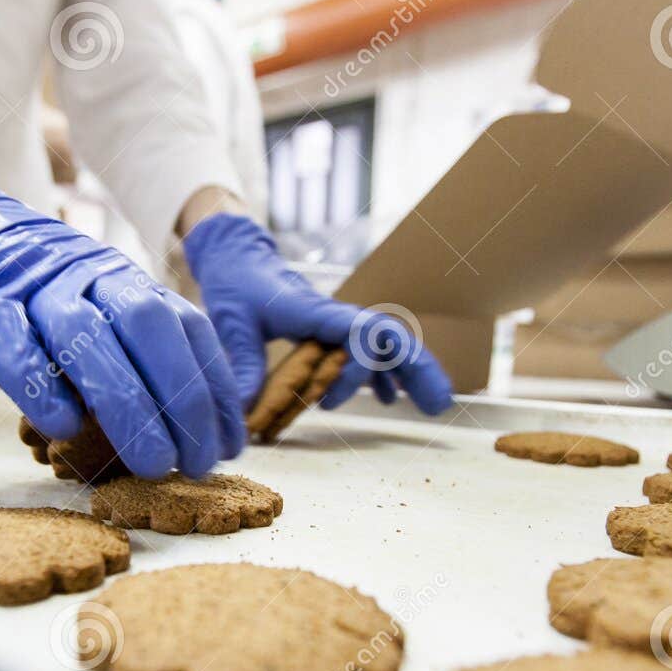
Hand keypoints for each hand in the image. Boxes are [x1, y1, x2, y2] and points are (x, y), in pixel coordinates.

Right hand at [0, 121, 243, 477]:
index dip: (213, 389)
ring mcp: (31, 287)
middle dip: (182, 399)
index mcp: (125, 279)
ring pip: (87, 337)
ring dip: (128, 404)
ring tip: (153, 463)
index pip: (186, 328)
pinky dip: (41, 387)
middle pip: (148, 327)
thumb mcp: (97, 310)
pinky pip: (12, 345)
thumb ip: (143, 355)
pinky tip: (65, 428)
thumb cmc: (35, 300)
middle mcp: (87, 276)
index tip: (228, 447)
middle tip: (195, 463)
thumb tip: (204, 428)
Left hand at [182, 213, 453, 413]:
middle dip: (418, 369)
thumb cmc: (236, 285)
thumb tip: (242, 412)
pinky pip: (369, 352)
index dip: (357, 369)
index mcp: (318, 311)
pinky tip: (389, 398)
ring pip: (388, 345)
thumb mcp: (232, 324)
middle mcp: (337, 316)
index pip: (360, 335)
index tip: (327, 402)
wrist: (238, 258)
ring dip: (412, 373)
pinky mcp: (332, 331)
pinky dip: (383, 374)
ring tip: (435, 406)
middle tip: (440, 405)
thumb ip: (242, 365)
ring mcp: (338, 324)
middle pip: (392, 338)